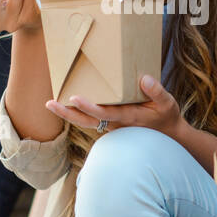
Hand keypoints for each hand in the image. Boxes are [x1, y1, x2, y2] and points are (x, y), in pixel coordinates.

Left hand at [45, 74, 183, 138]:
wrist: (168, 137)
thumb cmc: (166, 117)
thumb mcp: (167, 103)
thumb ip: (157, 92)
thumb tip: (144, 79)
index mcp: (127, 117)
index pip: (103, 113)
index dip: (88, 106)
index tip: (74, 98)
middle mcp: (115, 124)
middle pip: (86, 121)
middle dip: (67, 113)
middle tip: (49, 103)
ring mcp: (112, 126)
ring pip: (86, 122)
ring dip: (68, 114)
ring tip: (51, 103)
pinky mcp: (111, 124)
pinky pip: (90, 120)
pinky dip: (77, 114)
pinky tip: (67, 105)